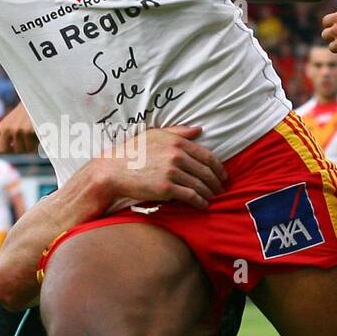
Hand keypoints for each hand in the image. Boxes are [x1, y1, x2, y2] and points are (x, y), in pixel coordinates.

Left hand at [0, 103, 38, 153]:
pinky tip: (40, 132)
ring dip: (33, 145)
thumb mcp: (6, 122)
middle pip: (18, 151)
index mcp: (4, 129)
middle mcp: (13, 130)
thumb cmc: (20, 113)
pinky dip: (40, 141)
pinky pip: (37, 145)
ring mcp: (24, 130)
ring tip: (33, 132)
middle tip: (27, 135)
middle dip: (23, 147)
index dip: (10, 148)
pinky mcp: (35, 130)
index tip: (15, 142)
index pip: (4, 150)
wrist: (36, 102)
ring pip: (28, 149)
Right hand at [100, 125, 226, 208]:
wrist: (113, 170)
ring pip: (200, 185)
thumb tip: (199, 130)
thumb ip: (179, 132)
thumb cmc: (133, 152)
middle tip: (221, 189)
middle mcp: (177, 156)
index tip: (223, 175)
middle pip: (206, 171)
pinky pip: (190, 196)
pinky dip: (200, 202)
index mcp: (177, 142)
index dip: (219, 167)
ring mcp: (172, 172)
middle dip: (217, 182)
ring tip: (212, 198)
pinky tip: (203, 205)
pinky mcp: (166, 188)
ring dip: (209, 193)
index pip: (207, 156)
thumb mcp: (155, 135)